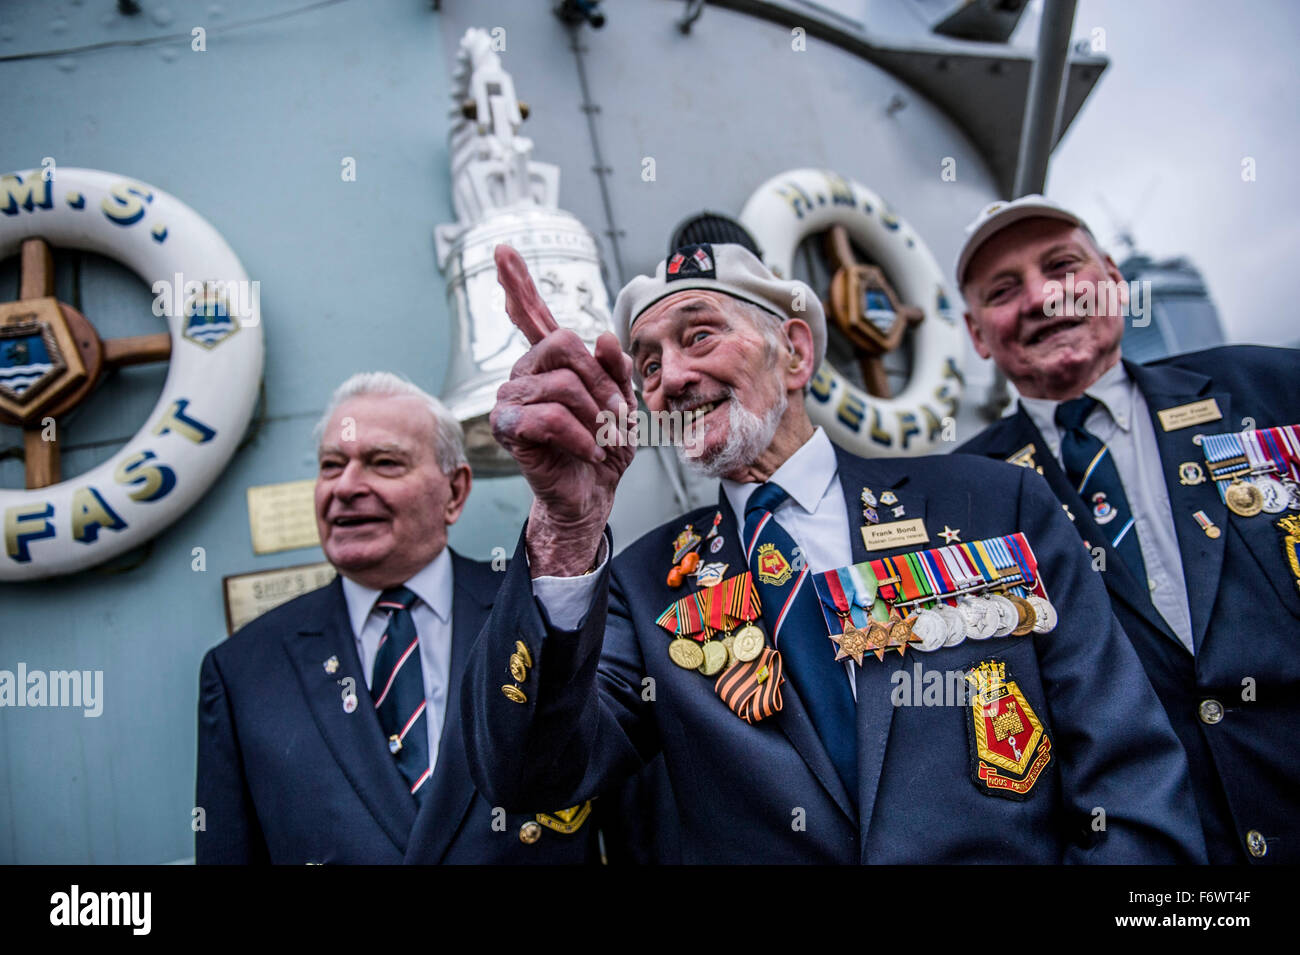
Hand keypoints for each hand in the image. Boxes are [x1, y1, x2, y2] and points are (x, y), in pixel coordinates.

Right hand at [490, 245, 636, 575]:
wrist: (594, 492)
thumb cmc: (605, 446)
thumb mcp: (623, 402)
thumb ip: (613, 367)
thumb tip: (600, 336)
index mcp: (552, 361)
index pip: (531, 314)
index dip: (517, 282)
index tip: (503, 249)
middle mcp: (526, 372)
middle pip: (565, 345)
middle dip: (603, 383)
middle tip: (618, 417)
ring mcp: (512, 397)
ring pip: (564, 386)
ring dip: (597, 417)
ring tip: (604, 440)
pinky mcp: (508, 427)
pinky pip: (552, 418)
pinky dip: (582, 438)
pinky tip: (589, 452)